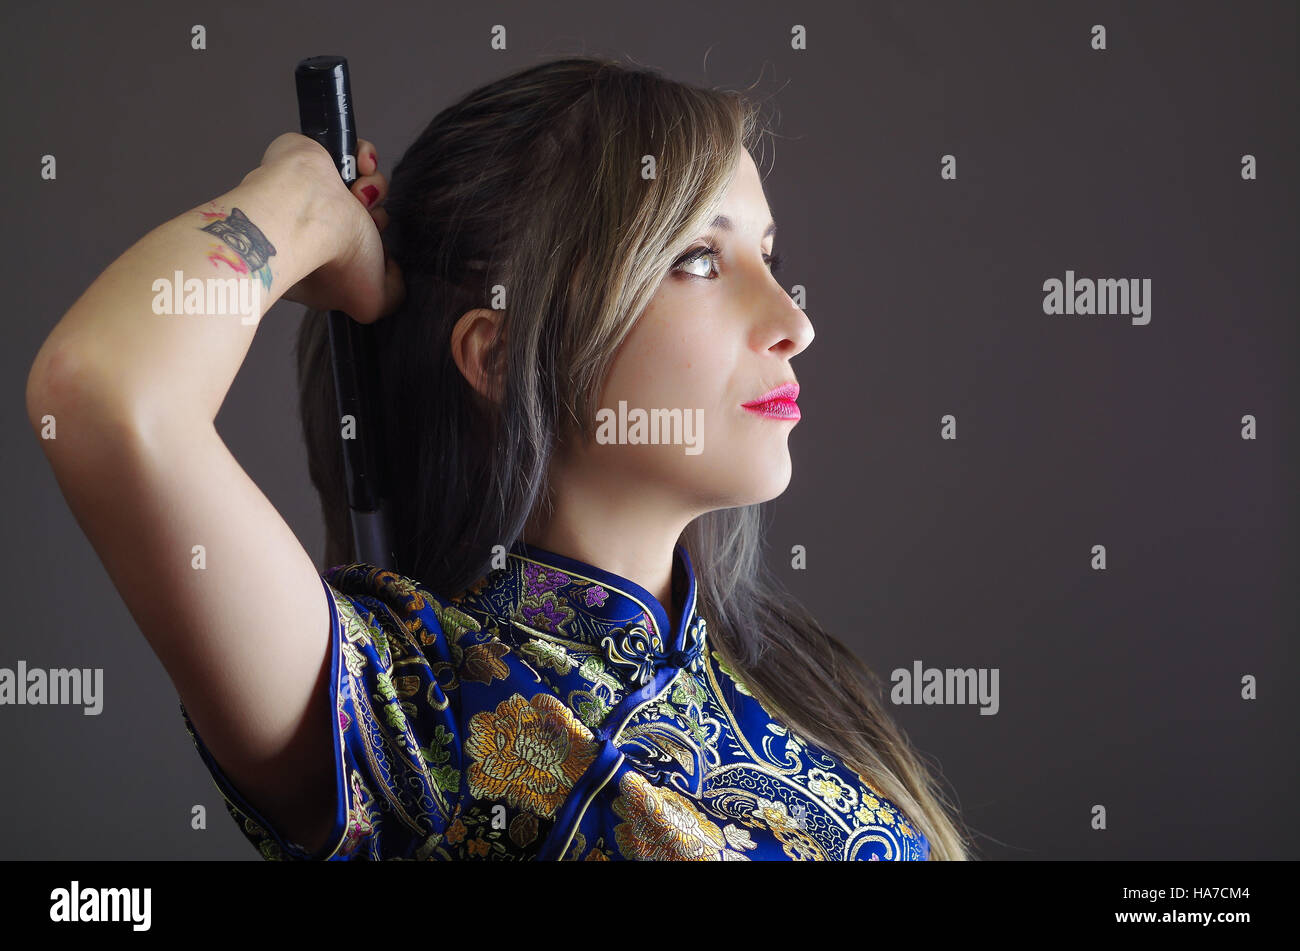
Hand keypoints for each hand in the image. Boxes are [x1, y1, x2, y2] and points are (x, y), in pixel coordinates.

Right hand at [267, 133, 404, 322]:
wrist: (306, 217)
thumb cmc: (334, 261)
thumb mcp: (372, 303)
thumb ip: (392, 295)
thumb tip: (391, 270)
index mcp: (321, 261)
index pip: (359, 252)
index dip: (376, 250)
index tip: (378, 253)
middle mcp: (314, 228)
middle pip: (365, 218)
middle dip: (375, 219)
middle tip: (368, 223)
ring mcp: (310, 193)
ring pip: (364, 185)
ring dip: (374, 189)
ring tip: (361, 196)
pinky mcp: (309, 159)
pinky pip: (352, 150)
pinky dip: (365, 156)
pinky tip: (362, 167)